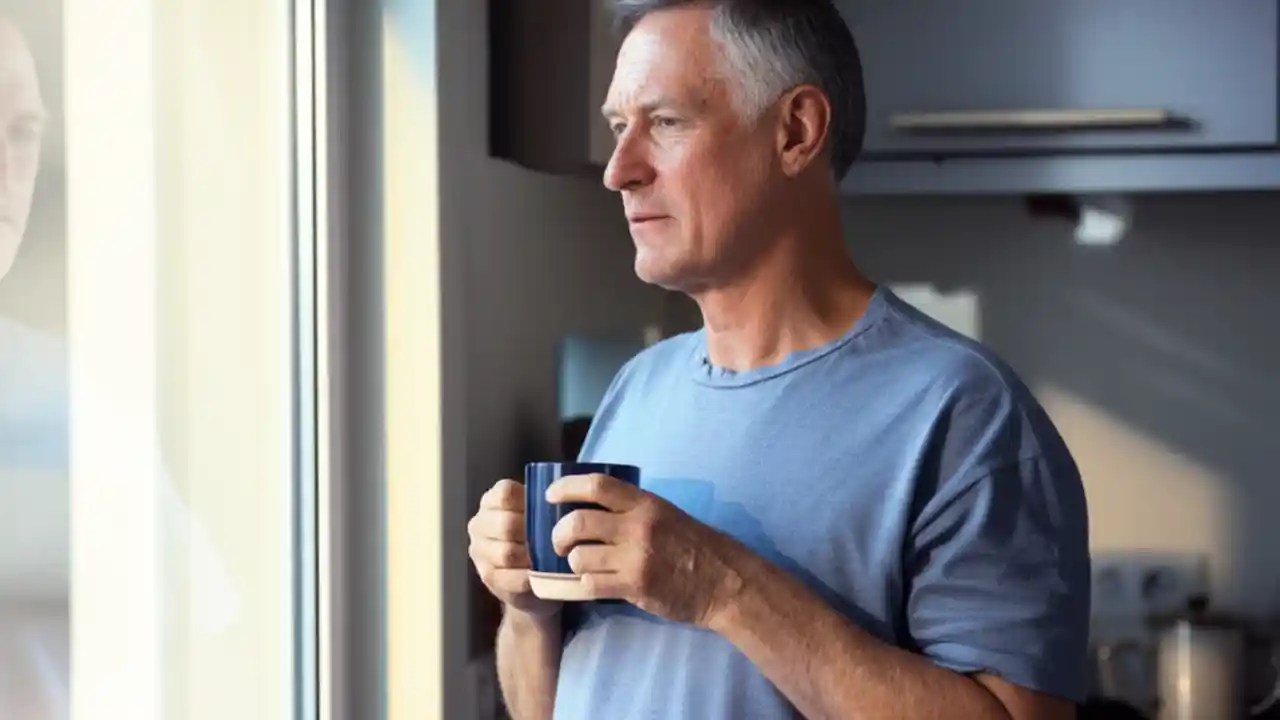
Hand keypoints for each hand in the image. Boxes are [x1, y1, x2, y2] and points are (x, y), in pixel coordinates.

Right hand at [467, 479, 560, 620]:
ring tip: (548, 558)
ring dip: (531, 557)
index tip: (547, 514)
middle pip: (506, 525)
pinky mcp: (486, 577)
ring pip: (506, 553)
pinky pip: (508, 578)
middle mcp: (479, 523)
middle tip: (554, 541)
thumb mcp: (540, 514)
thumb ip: (543, 505)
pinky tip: (539, 575)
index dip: (529, 504)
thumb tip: (564, 502)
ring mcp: (479, 551)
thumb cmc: (539, 536)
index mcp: (492, 500)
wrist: (531, 576)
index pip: (505, 493)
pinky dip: (528, 578)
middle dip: (532, 534)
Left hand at [547, 473, 744, 626]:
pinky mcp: (635, 586)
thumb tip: (590, 506)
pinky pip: (592, 584)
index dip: (566, 487)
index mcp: (645, 503)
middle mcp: (638, 526)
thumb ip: (631, 509)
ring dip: (574, 563)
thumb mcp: (665, 513)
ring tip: (581, 566)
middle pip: (577, 522)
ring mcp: (635, 558)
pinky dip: (585, 585)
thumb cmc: (693, 545)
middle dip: (558, 534)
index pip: (596, 485)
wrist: (723, 580)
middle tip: (559, 543)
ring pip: (580, 557)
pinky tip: (594, 583)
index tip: (550, 495)